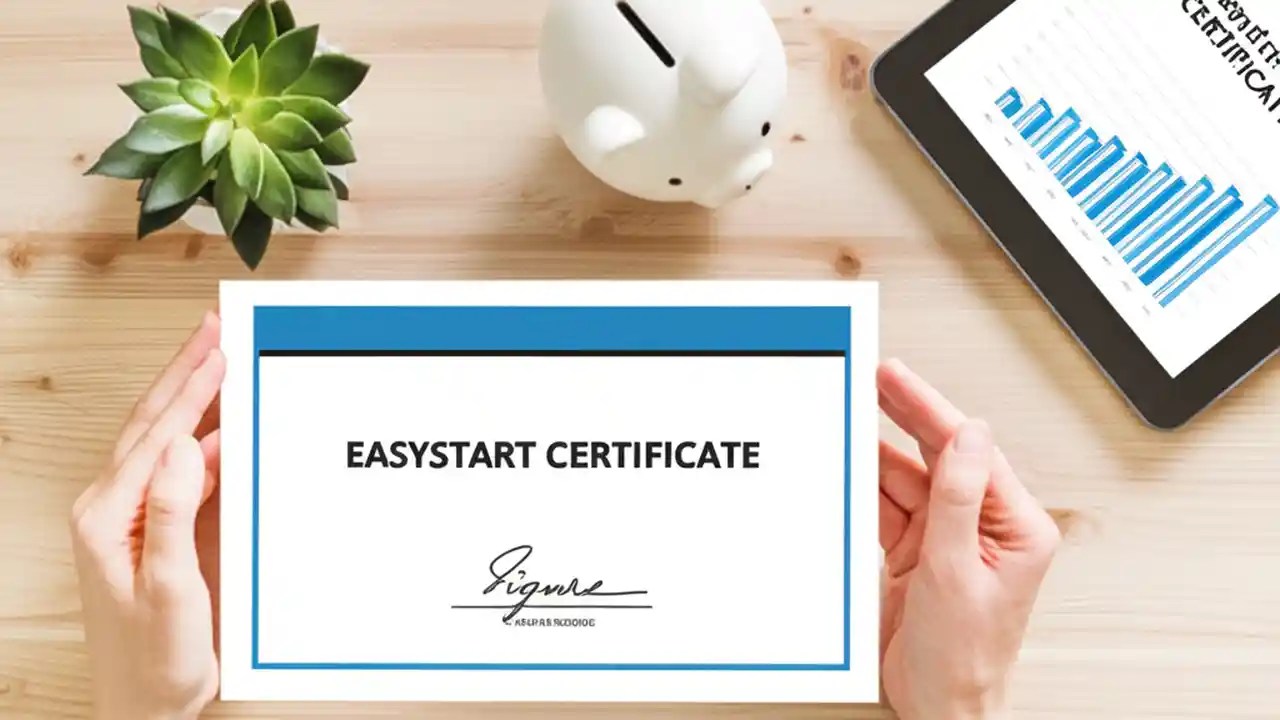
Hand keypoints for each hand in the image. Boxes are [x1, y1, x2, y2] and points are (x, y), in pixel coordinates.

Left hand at [70, 313, 223, 719]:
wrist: (145, 704)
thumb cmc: (153, 658)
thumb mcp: (167, 587)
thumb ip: (172, 512)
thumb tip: (186, 446)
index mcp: (108, 516)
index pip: (157, 435)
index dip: (191, 389)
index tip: (218, 349)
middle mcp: (112, 508)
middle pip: (151, 423)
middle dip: (184, 373)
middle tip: (213, 330)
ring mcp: (132, 518)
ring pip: (162, 440)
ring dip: (192, 398)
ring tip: (219, 361)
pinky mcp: (154, 531)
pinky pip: (180, 471)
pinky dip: (205, 440)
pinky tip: (226, 429)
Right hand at [877, 360, 1059, 719]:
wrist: (938, 708)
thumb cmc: (964, 659)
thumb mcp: (956, 572)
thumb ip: (958, 499)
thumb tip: (967, 435)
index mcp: (1015, 526)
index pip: (970, 452)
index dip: (931, 411)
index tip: (900, 380)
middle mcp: (984, 527)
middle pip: (939, 456)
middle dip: (906, 416)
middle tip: (876, 379)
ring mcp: (948, 540)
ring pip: (908, 480)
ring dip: (877, 454)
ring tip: (849, 420)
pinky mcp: (918, 554)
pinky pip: (888, 510)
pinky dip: (865, 491)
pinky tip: (848, 469)